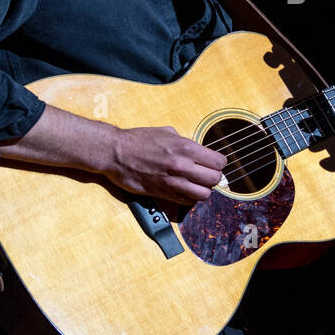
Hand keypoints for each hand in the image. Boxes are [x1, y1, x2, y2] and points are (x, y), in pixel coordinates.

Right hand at [106, 126, 226, 203]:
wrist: (116, 152)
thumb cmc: (139, 140)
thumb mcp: (167, 132)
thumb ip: (186, 142)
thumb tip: (198, 151)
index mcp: (185, 148)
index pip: (218, 162)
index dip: (218, 163)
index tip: (214, 163)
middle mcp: (182, 166)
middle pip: (215, 179)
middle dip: (213, 177)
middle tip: (205, 174)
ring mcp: (172, 182)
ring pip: (204, 194)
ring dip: (203, 190)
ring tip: (196, 185)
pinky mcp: (163, 193)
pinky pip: (187, 201)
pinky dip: (189, 198)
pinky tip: (184, 190)